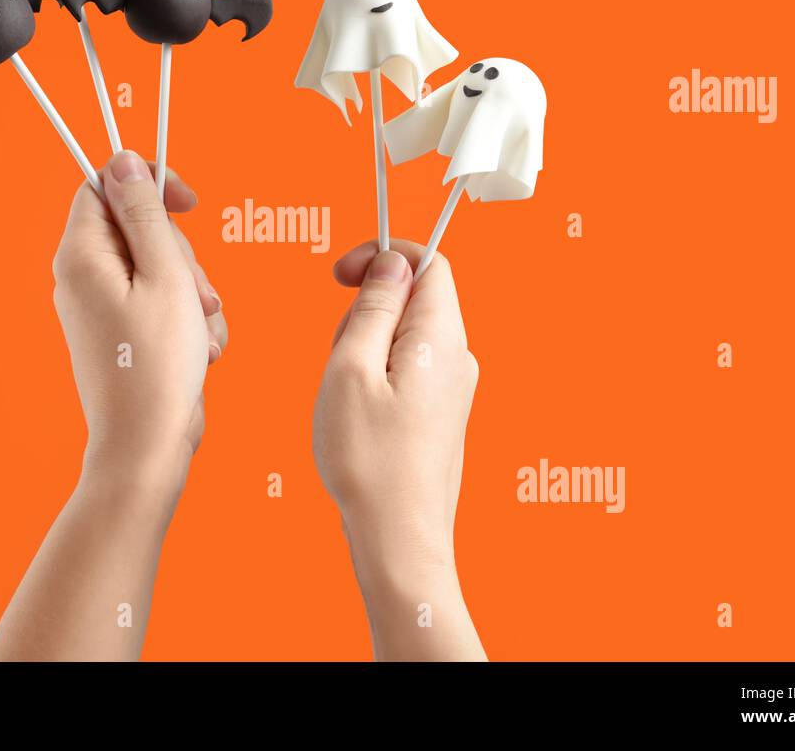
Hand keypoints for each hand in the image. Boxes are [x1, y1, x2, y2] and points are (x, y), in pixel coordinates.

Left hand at [54, 150, 227, 497]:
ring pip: (162, 269)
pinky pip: (164, 305)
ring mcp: (102, 307)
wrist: (147, 445)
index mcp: (82, 256)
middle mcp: (83, 277)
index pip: (105, 186)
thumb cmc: (156, 367)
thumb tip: (122, 160)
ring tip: (200, 331)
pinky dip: (189, 321)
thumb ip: (147, 214)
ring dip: (194, 294)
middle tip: (197, 291)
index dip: (149, 183)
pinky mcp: (123, 332)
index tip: (189, 201)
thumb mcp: (165, 276)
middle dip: (183, 256)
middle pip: (142, 229)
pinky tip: (199, 350)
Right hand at [313, 241, 483, 659]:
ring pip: (403, 335)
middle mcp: (457, 357)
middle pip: (413, 297)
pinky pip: (405, 369)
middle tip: (337, 350)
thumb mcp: (350, 368)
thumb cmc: (369, 461)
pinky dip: (374, 376)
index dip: (383, 256)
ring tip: (345, 393)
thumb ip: (372, 307)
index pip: (428, 262)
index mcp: (441, 336)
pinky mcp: (441, 413)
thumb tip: (391, 265)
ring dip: (365, 346)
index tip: (341, 275)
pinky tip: (358, 415)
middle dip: (366, 309)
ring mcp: (452, 387)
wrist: (398, 538)